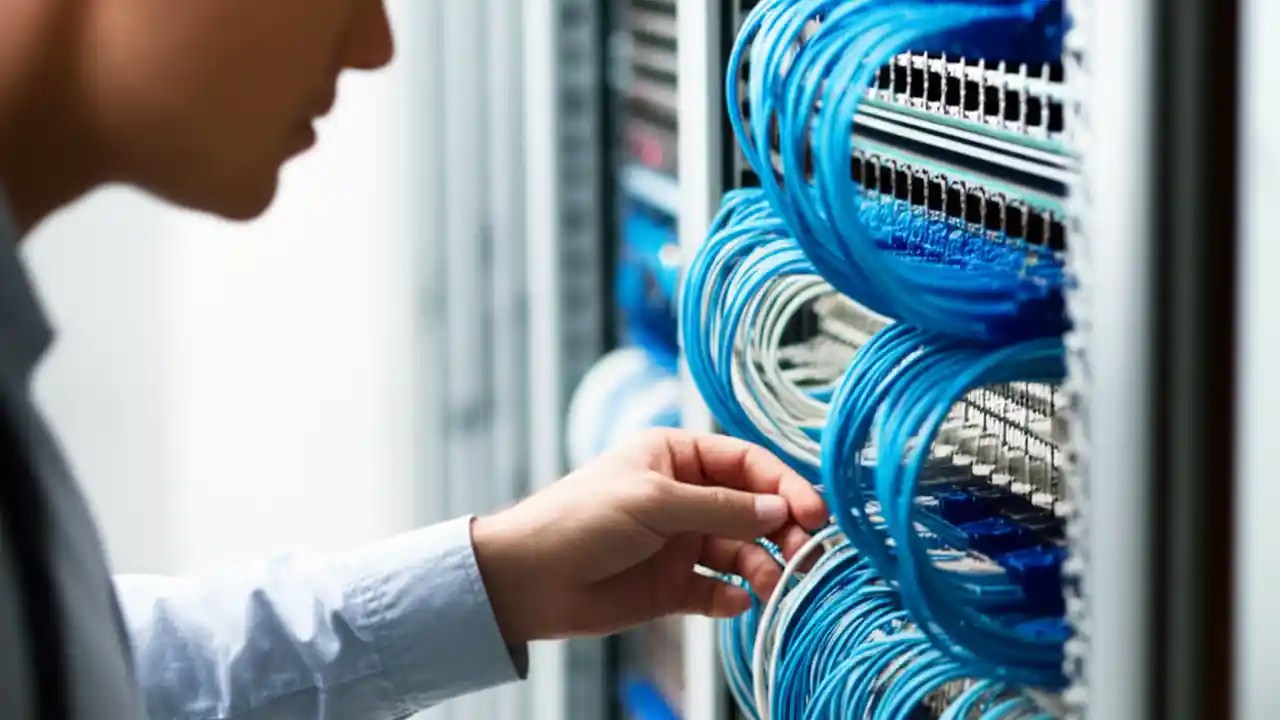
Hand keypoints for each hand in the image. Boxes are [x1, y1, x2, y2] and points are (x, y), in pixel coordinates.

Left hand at [471, 428, 827, 643]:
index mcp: (676, 456)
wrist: (529, 579)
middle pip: (752, 509)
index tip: (813, 513)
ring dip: (763, 567)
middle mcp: (684, 496)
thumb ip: (720, 508)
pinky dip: (733, 596)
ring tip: (772, 584)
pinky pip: (717, 590)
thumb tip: (781, 511)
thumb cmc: (582, 518)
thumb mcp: (654, 501)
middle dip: (783, 530)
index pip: (746, 463)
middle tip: (807, 555)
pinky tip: (736, 602)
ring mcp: (680, 542)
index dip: (783, 485)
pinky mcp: (672, 586)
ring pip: (741, 552)